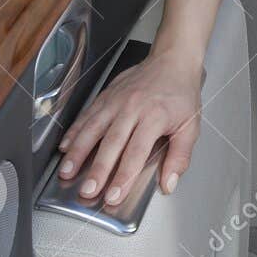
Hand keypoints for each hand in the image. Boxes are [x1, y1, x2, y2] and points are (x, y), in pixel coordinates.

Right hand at [56, 48, 202, 204]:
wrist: (173, 60)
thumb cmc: (181, 94)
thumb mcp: (191, 126)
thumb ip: (180, 157)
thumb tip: (168, 184)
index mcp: (155, 116)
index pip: (136, 152)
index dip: (124, 176)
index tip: (114, 196)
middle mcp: (133, 107)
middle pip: (111, 143)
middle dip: (97, 169)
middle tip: (87, 190)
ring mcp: (117, 100)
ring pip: (93, 128)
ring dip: (78, 152)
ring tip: (67, 171)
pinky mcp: (107, 95)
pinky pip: (87, 114)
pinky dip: (75, 131)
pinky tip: (65, 146)